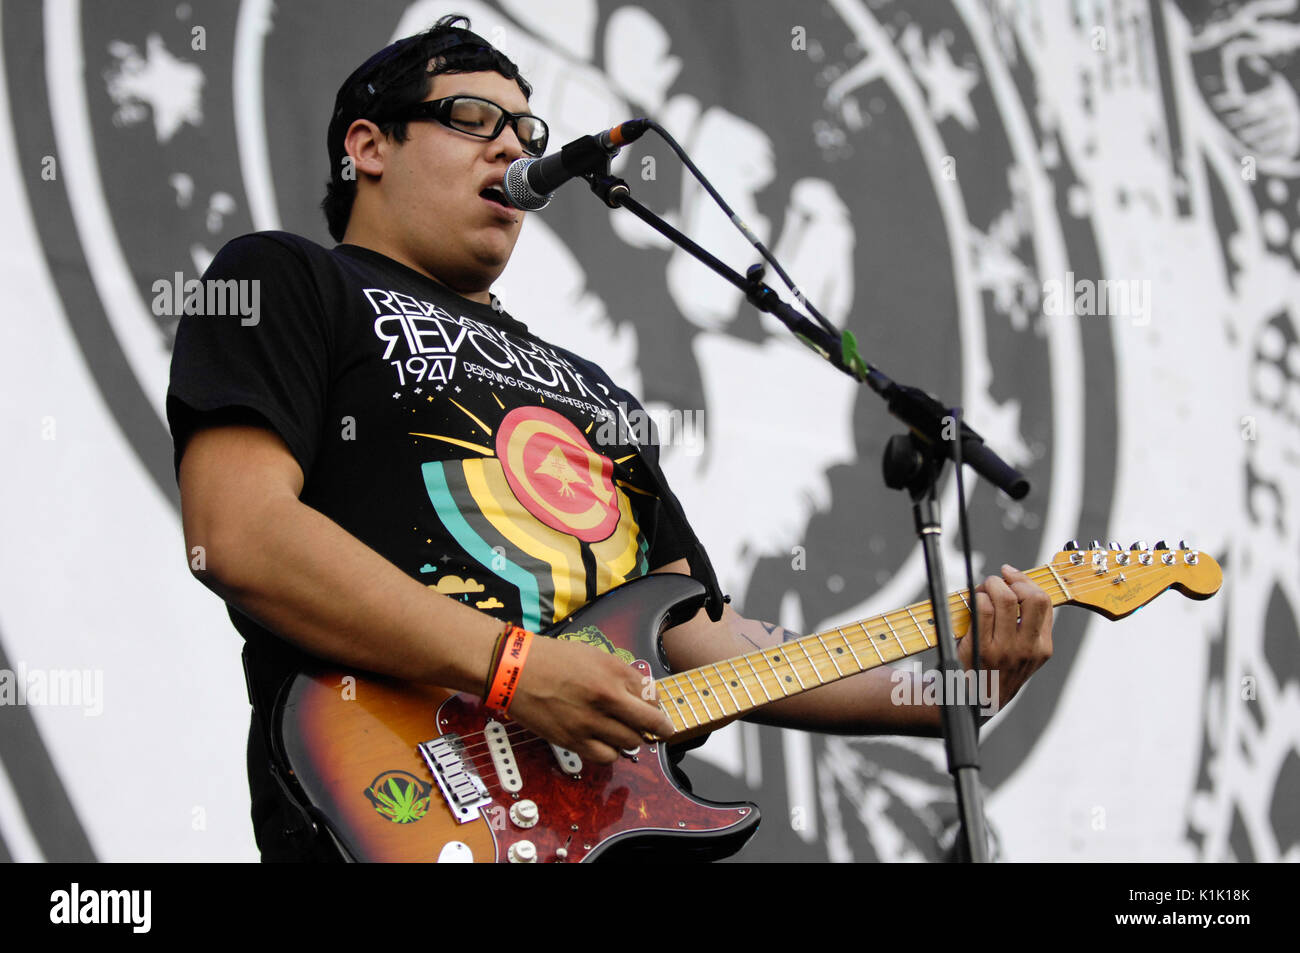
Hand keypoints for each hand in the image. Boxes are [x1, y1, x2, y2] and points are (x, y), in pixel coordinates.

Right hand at [505, 636, 673, 763]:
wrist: (514, 669)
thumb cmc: (551, 658)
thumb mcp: (594, 655)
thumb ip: (619, 674)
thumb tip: (640, 694)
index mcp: (613, 671)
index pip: (652, 695)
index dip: (656, 705)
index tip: (654, 709)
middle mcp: (606, 697)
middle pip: (650, 723)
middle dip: (659, 729)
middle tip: (661, 731)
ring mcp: (590, 721)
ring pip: (630, 743)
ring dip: (632, 739)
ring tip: (624, 733)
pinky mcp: (573, 740)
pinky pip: (606, 756)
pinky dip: (611, 752)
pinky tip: (606, 743)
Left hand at [960, 565, 1053, 716]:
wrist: (971, 703)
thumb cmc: (993, 672)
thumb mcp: (1022, 655)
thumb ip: (1026, 627)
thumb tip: (1016, 583)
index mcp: (1043, 648)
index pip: (1045, 603)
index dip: (1027, 581)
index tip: (1010, 574)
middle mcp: (1028, 649)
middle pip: (1032, 597)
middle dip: (1013, 579)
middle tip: (997, 580)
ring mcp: (1006, 649)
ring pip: (1005, 598)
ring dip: (990, 584)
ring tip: (982, 589)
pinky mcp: (982, 649)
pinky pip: (983, 609)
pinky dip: (976, 598)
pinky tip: (972, 602)